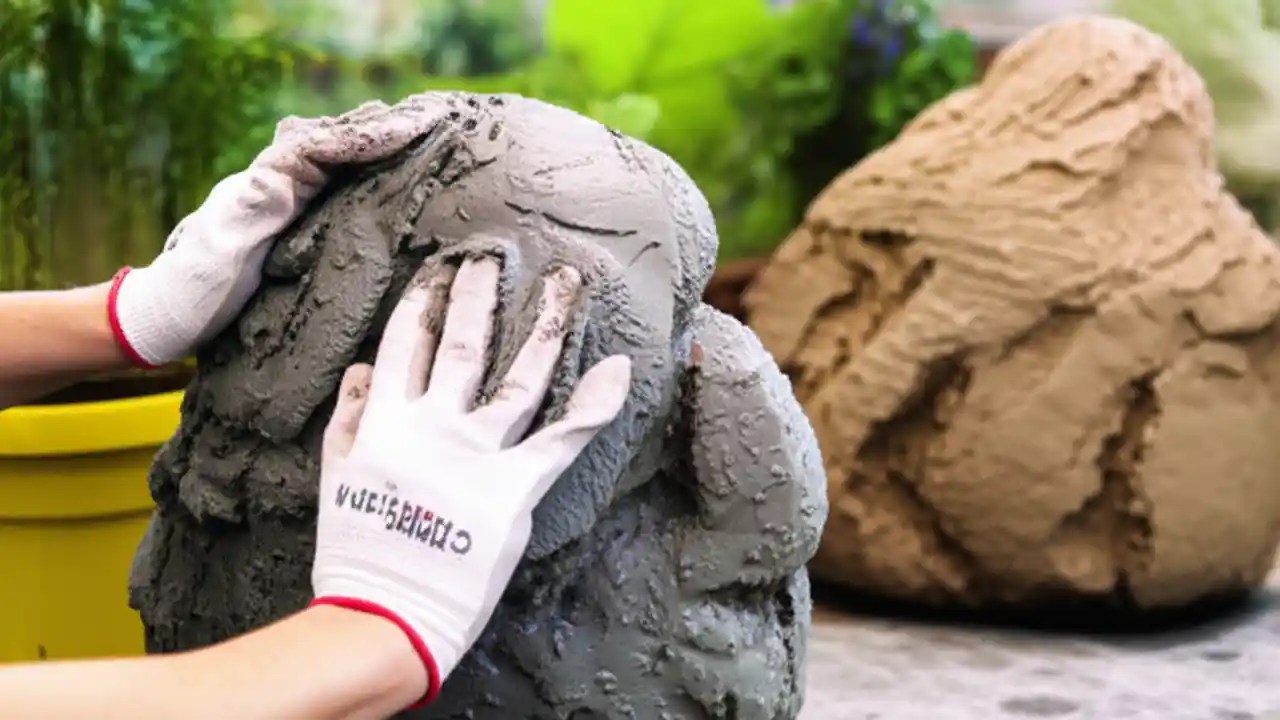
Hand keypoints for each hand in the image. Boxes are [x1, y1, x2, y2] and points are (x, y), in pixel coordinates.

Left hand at [108, 101, 440, 366]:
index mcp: (263, 187)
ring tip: (415, 136)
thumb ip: (252, 211)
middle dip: (377, 131)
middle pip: (331, 144)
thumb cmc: (191, 292)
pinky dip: (361, 175)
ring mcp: (279, 204)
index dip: (365, 138)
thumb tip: (287, 169)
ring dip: (372, 147)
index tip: (409, 132)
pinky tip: (383, 177)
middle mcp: (274, 186)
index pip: (321, 147)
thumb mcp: (221, 252)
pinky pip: (331, 189)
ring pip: (333, 163)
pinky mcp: (286, 226)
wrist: (164, 318)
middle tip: (427, 120)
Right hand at [309, 257, 630, 707]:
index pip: (407, 344)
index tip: (437, 271)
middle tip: (491, 257)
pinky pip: (562, 438)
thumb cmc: (356, 548)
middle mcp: (436, 426)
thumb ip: (350, 418)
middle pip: (464, 346)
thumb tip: (363, 367)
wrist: (384, 613)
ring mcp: (479, 454)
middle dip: (478, 295)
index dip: (423, 303)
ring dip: (544, 325)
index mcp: (388, 420)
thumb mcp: (335, 475)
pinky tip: (617, 368)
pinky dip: (593, 404)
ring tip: (560, 282)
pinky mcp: (516, 488)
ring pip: (519, 376)